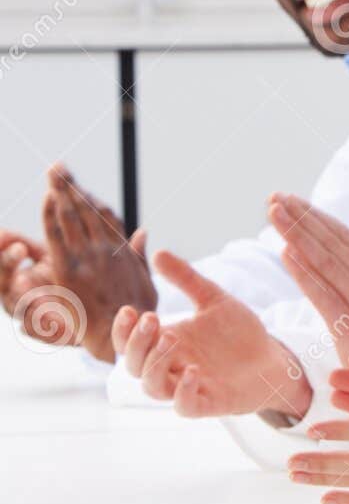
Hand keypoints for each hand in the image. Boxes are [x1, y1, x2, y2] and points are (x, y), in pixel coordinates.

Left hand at [3, 165, 156, 359]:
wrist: (126, 336)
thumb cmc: (136, 314)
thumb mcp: (145, 281)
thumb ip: (139, 255)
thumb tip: (143, 233)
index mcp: (121, 252)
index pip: (104, 217)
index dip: (90, 199)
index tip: (79, 187)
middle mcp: (104, 251)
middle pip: (86, 210)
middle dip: (71, 187)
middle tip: (58, 167)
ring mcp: (88, 259)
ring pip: (73, 217)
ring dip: (62, 192)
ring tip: (53, 173)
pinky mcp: (69, 271)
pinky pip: (58, 236)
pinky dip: (52, 216)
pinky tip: (48, 199)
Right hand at [110, 250, 310, 421]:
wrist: (274, 358)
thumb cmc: (240, 333)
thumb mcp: (214, 300)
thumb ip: (187, 279)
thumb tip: (157, 253)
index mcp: (166, 343)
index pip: (129, 343)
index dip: (122, 330)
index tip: (130, 310)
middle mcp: (171, 367)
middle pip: (134, 365)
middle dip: (137, 343)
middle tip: (153, 319)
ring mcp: (188, 387)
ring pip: (152, 387)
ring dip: (154, 364)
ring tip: (171, 337)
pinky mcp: (209, 403)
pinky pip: (184, 407)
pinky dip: (183, 392)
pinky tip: (192, 370)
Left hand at [269, 193, 348, 362]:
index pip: (344, 236)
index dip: (316, 216)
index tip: (290, 200)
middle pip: (333, 243)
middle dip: (302, 219)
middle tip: (275, 199)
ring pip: (327, 262)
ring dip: (298, 236)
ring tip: (274, 216)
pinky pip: (323, 295)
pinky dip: (304, 274)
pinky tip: (285, 255)